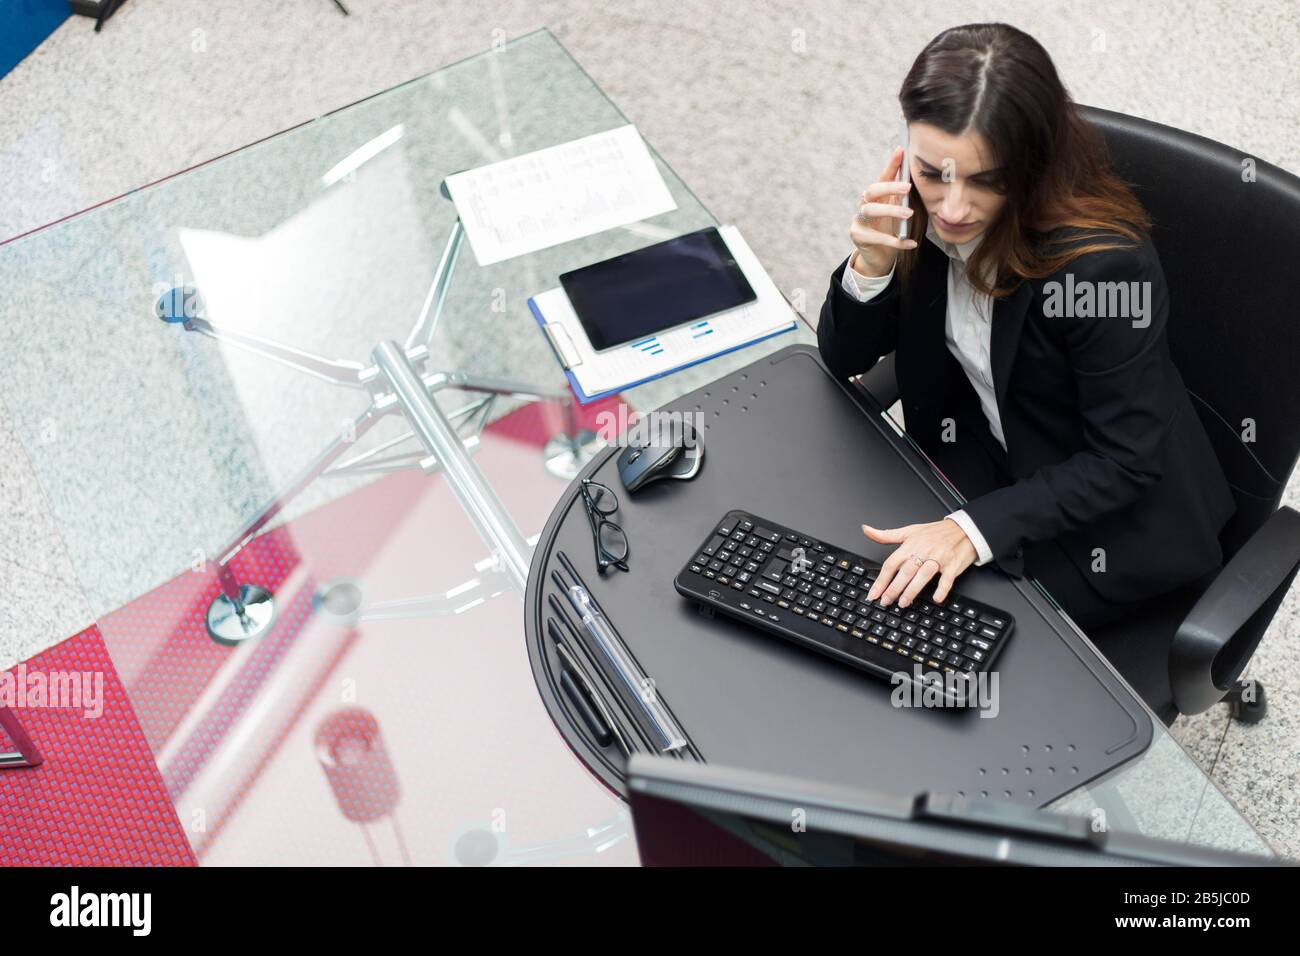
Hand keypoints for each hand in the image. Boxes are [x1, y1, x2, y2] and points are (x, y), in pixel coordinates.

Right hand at [849, 146, 918, 276]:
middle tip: (908, 188)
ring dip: (891, 211)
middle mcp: (864, 205)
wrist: (879, 257)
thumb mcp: (898, 212)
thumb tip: (915, 180)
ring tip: (909, 214)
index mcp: (876, 196)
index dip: (891, 164)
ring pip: (870, 210)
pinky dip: (895, 241)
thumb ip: (902, 199)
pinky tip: (910, 243)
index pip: (882, 176)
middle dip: (889, 186)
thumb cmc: (890, 231)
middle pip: (872, 190)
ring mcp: (858, 221)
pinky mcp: (858, 237)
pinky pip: (877, 237)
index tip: (901, 150)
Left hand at [862, 518, 976, 608]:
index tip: (874, 593)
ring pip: (923, 575)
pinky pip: (947, 578)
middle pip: (905, 572)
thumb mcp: (909, 531)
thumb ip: (886, 535)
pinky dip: (942, 588)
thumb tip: (867, 530)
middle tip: (885, 601)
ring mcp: (939, 558)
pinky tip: (937, 598)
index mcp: (911, 544)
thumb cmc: (935, 532)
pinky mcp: (953, 565)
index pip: (891, 563)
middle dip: (893, 588)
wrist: (963, 529)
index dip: (881, 580)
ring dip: (912, 590)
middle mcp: (923, 551)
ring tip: (903, 602)